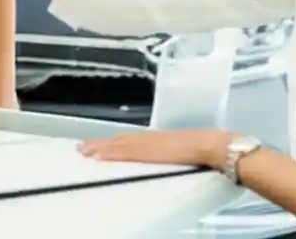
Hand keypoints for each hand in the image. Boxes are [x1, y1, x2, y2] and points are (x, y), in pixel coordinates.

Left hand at [78, 128, 233, 168]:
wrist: (213, 145)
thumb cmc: (205, 148)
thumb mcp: (184, 149)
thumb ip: (173, 152)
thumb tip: (170, 157)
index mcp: (157, 139)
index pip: (129, 140)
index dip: (112, 142)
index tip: (98, 145)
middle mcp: (150, 139)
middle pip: (119, 140)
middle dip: (100, 144)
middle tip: (82, 147)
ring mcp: (149, 144)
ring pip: (118, 144)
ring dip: (100, 147)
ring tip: (85, 151)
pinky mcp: (150, 151)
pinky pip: (125, 152)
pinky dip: (110, 152)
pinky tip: (99, 155)